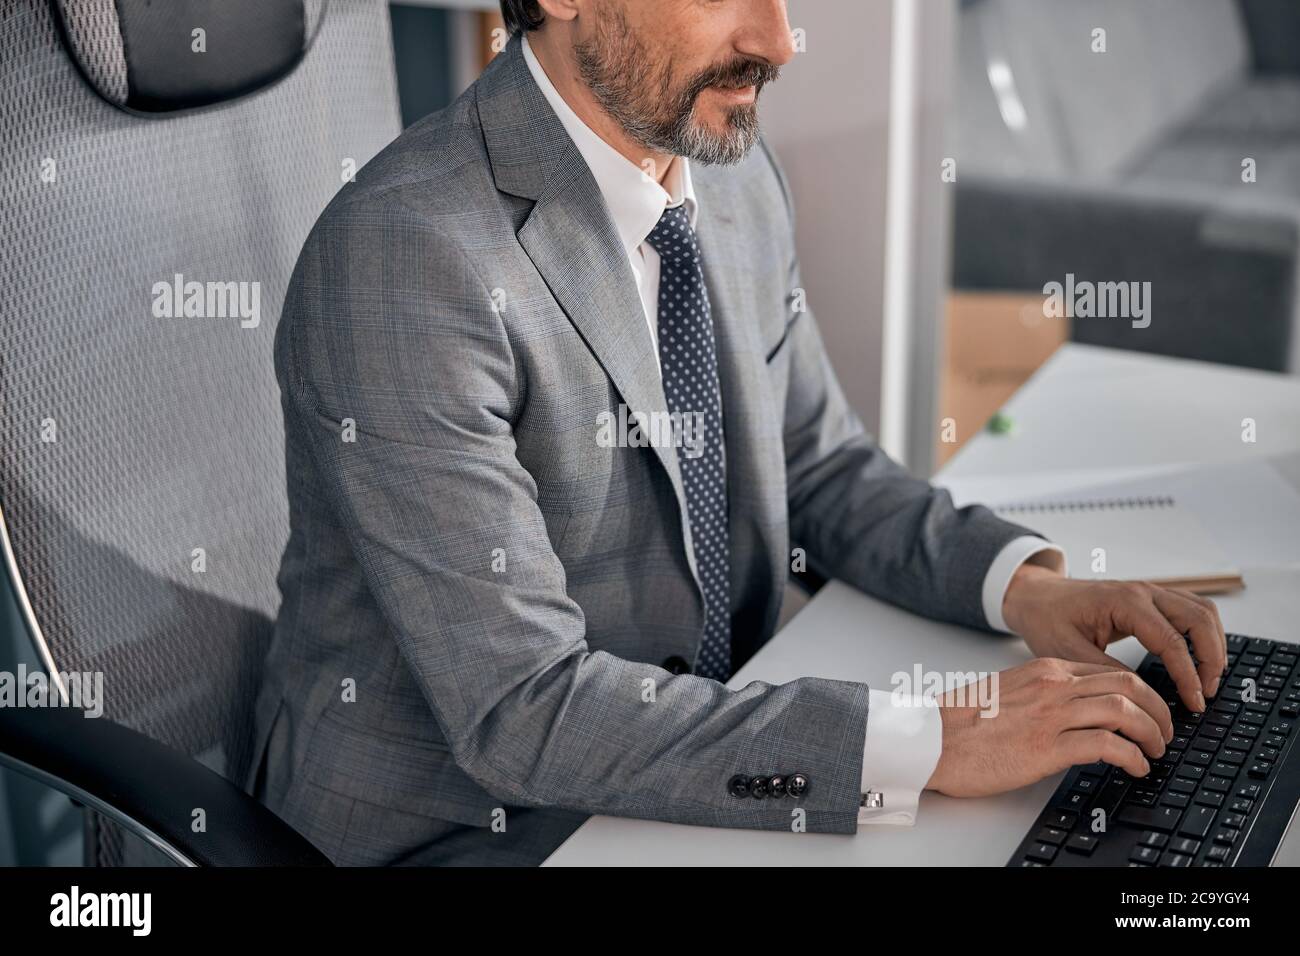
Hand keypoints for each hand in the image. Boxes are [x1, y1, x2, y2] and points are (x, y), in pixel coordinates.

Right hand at [926, 658, 1173, 796]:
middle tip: (1165, 731)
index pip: (1109, 672)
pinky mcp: (1047, 747)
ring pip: (1125, 711)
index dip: (1142, 693)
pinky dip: (1132, 758)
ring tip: (1156, 751)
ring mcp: (1051, 715)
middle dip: (1158, 709)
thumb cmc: (960, 724)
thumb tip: (1072, 716)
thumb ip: (1042, 697)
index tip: (1150, 713)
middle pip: (1128, 686)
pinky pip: (1108, 746)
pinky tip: (1136, 768)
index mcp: (1043, 670)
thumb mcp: (1008, 695)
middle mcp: (1053, 685)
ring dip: (1152, 734)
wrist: (930, 739)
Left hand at [1001, 564, 1226, 713]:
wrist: (1035, 597)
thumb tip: (1144, 696)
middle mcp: (1142, 591)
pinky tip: (1198, 660)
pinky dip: (1202, 634)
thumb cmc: (1047, 620)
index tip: (1196, 703)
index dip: (1189, 675)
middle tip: (1206, 693)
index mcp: (1123, 602)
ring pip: (1202, 611)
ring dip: (1213, 644)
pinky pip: (1191, 610)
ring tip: (1207, 681)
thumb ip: (1107, 672)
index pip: (1171, 641)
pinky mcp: (1150, 599)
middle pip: (1200, 618)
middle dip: (1211, 658)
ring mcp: (1149, 592)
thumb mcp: (1069, 653)